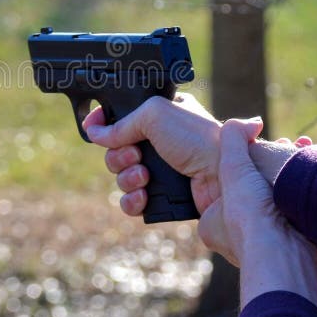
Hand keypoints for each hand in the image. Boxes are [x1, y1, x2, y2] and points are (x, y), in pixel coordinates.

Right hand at [82, 94, 221, 214]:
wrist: (224, 180)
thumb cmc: (198, 139)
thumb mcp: (155, 116)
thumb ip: (121, 123)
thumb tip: (93, 132)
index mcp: (161, 116)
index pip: (122, 116)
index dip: (104, 121)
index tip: (92, 125)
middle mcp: (160, 142)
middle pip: (116, 149)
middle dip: (119, 154)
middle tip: (136, 154)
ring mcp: (162, 170)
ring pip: (121, 176)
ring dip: (126, 177)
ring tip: (144, 176)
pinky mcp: (163, 197)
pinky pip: (131, 201)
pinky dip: (132, 199)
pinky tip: (144, 196)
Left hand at [198, 118, 316, 308]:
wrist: (284, 255)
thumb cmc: (250, 216)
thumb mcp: (233, 167)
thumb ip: (233, 139)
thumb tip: (248, 122)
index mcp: (212, 223)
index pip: (227, 186)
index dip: (246, 163)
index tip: (261, 147)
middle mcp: (235, 235)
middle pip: (255, 191)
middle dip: (273, 168)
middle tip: (289, 146)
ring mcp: (265, 241)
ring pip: (278, 200)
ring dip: (292, 177)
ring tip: (305, 153)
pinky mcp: (292, 244)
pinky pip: (298, 212)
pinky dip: (306, 194)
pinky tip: (315, 175)